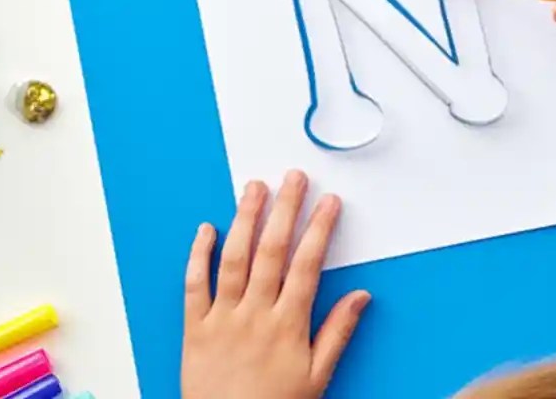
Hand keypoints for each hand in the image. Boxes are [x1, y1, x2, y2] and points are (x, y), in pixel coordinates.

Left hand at [182, 170, 370, 398]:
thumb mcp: (317, 377)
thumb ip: (337, 333)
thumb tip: (361, 297)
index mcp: (287, 325)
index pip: (308, 265)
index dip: (319, 229)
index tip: (329, 202)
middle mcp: (254, 315)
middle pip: (271, 251)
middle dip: (285, 209)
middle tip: (293, 178)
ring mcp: (221, 318)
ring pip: (233, 259)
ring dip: (244, 219)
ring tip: (253, 188)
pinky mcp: (194, 328)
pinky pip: (194, 284)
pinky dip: (198, 254)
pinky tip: (206, 229)